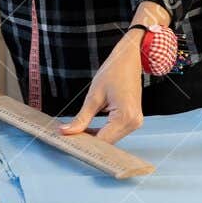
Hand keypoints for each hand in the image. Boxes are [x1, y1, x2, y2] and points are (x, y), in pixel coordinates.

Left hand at [60, 28, 144, 144]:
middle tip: (68, 138)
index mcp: (125, 116)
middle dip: (88, 141)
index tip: (68, 143)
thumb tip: (66, 131)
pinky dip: (101, 131)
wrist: (130, 58)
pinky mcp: (132, 119)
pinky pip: (114, 131)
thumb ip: (81, 117)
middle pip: (107, 142)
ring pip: (110, 138)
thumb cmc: (114, 71)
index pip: (102, 140)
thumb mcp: (94, 95)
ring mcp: (135, 122)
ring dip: (94, 137)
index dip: (84, 143)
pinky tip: (87, 129)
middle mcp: (133, 122)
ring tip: (76, 133)